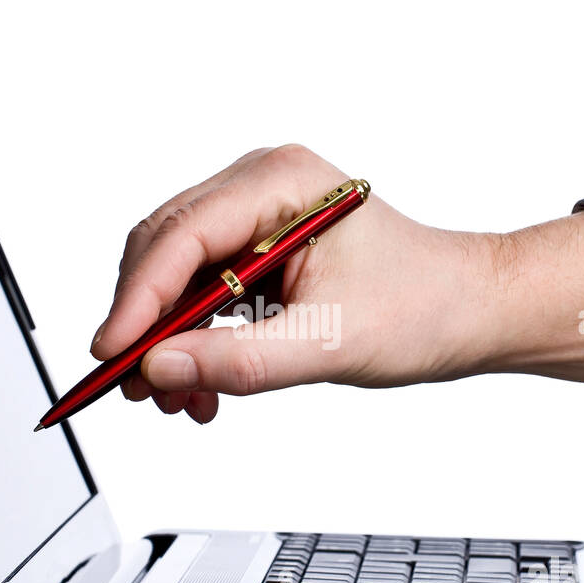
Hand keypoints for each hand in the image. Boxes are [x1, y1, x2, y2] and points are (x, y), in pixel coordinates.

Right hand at [91, 145, 583, 421]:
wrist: (471, 309)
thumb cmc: (425, 306)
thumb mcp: (330, 342)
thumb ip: (239, 359)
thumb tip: (159, 370)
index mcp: (284, 183)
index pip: (182, 235)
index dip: (137, 299)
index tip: (112, 354)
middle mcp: (264, 185)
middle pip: (165, 249)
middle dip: (144, 323)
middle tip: (133, 387)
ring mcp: (259, 213)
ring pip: (176, 272)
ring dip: (166, 338)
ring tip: (175, 399)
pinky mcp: (259, 245)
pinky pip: (201, 287)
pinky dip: (192, 337)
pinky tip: (201, 383)